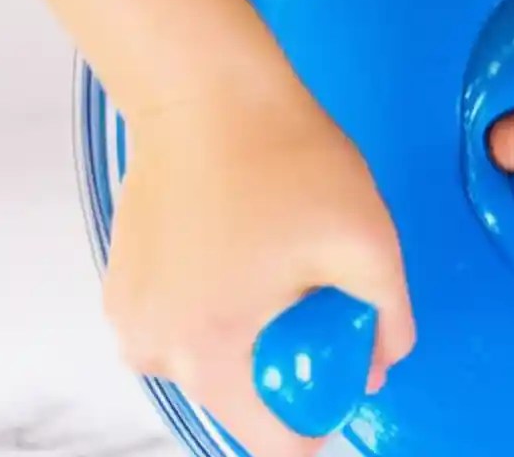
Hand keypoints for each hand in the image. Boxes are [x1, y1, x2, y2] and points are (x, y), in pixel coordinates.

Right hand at [102, 85, 413, 454]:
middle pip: (241, 399)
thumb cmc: (282, 158)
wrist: (207, 92)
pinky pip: (186, 326)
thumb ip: (388, 319)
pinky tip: (246, 249)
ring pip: (214, 361)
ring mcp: (131, 318)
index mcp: (211, 349)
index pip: (272, 441)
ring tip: (277, 258)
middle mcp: (154, 346)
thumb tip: (380, 363)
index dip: (318, 417)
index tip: (337, 371)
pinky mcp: (125, 288)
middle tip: (314, 290)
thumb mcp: (368, 243)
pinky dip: (222, 306)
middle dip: (288, 361)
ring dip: (253, 331)